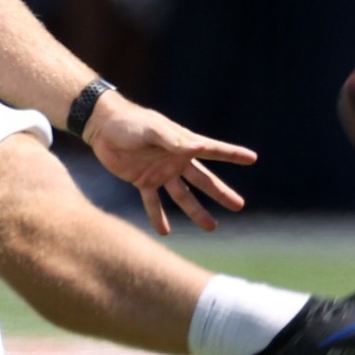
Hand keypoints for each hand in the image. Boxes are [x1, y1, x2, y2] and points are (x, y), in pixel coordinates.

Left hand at [82, 94, 256, 235]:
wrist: (102, 127)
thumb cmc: (129, 123)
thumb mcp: (151, 129)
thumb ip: (172, 140)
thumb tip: (198, 148)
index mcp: (182, 144)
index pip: (212, 150)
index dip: (232, 154)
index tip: (252, 158)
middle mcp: (175, 160)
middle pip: (203, 180)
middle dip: (220, 193)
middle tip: (239, 206)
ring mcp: (160, 172)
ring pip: (182, 196)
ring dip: (196, 211)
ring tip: (212, 227)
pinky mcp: (143, 181)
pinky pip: (153, 202)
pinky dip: (158, 217)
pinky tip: (166, 232)